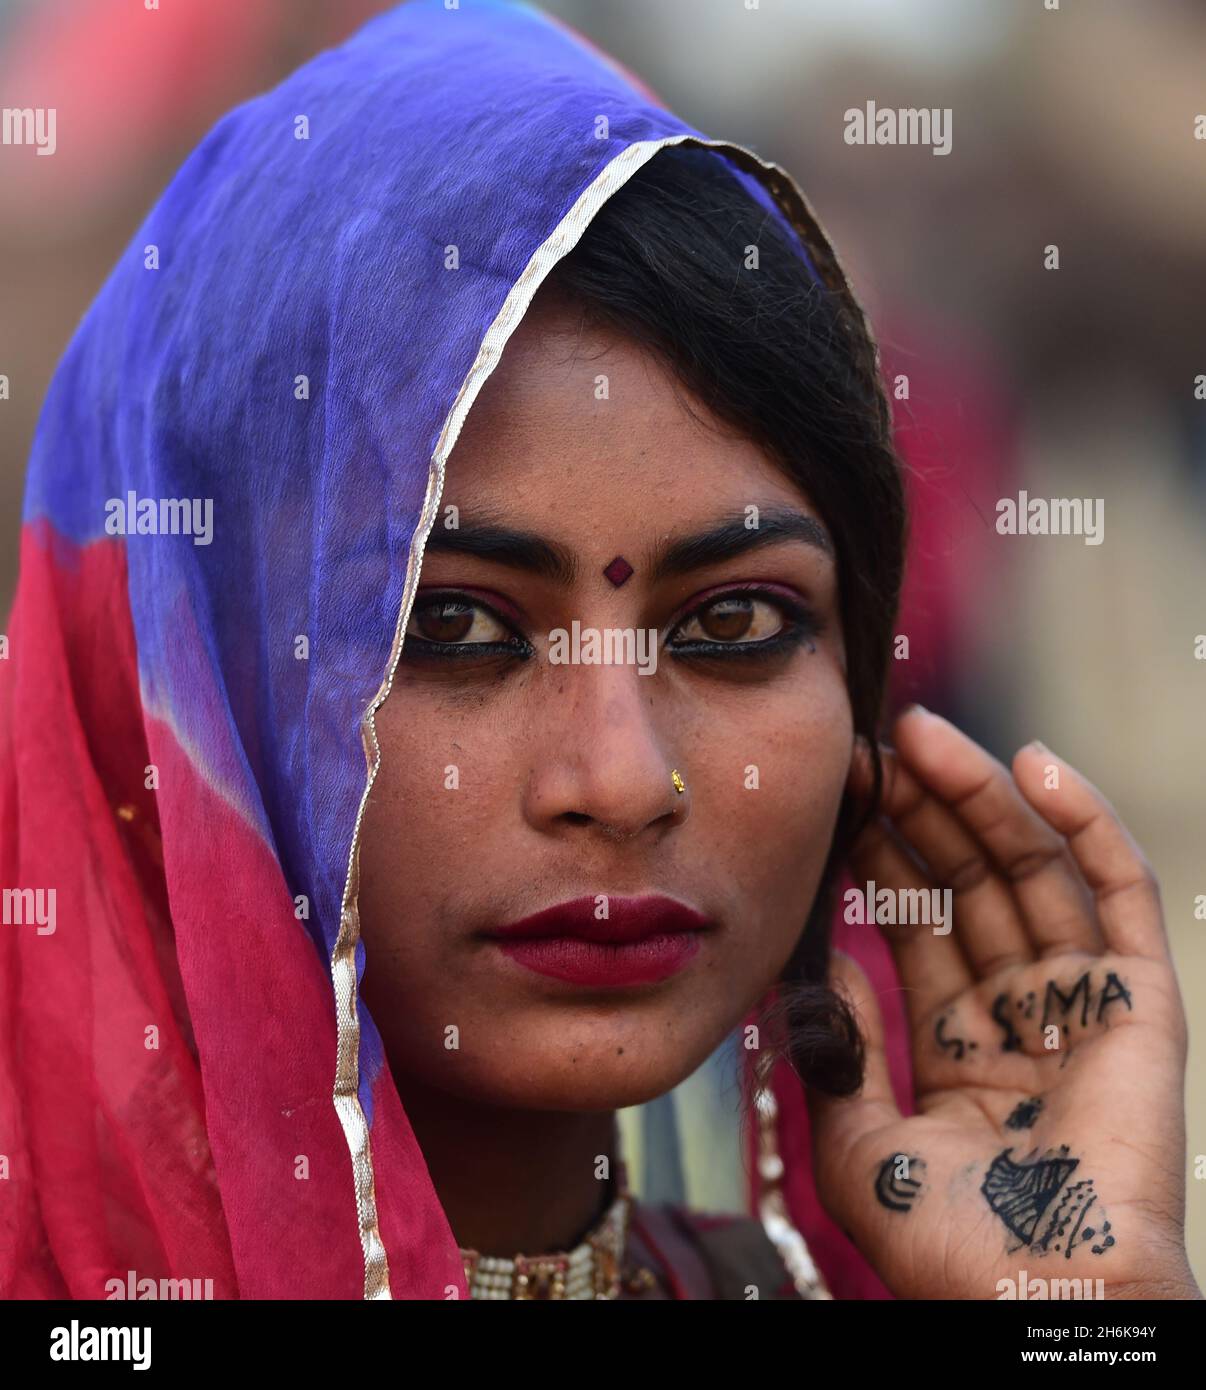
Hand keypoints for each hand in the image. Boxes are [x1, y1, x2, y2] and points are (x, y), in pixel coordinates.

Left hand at [806, 706, 1200, 1299]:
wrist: (1036, 1307)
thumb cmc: (946, 1249)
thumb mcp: (858, 1145)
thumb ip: (839, 1052)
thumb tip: (821, 962)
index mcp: (960, 1045)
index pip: (916, 923)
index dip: (878, 853)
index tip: (836, 791)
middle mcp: (1023, 1013)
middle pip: (970, 882)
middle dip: (920, 811)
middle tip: (871, 744)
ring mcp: (1085, 1002)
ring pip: (1030, 872)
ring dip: (981, 796)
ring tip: (922, 734)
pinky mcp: (1142, 1000)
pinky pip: (1119, 894)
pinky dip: (1085, 823)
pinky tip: (1033, 761)